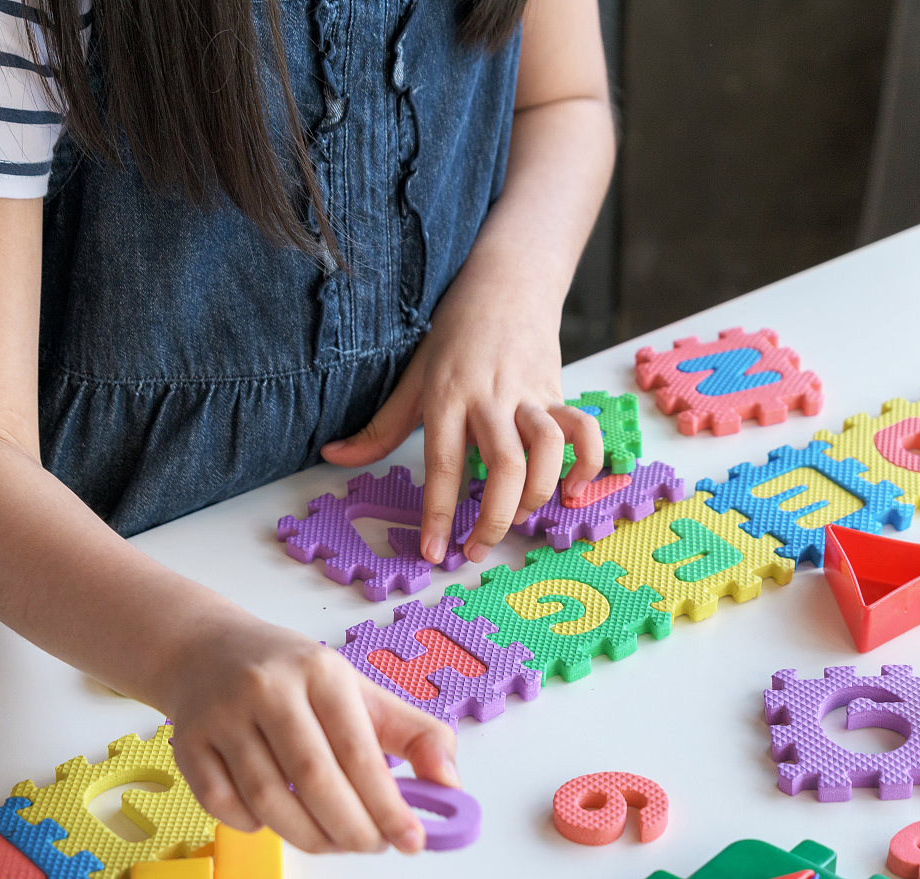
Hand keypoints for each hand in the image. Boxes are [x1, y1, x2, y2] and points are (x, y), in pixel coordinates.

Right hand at [163, 619, 458, 853]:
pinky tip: (278, 818)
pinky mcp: (185, 743)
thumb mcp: (360, 692)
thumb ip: (415, 735)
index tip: (413, 840)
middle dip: (351, 829)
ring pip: (267, 800)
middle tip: (373, 848)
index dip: (388, 805)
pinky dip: (255, 826)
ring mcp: (221, 716)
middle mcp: (267, 689)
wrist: (207, 652)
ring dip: (308, 836)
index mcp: (320, 672)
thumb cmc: (296, 680)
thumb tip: (452, 787)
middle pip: (314, 780)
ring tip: (335, 841)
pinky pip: (222, 806)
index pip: (359, 752)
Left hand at [319, 285, 601, 565]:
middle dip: (497, 519)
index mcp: (447, 397)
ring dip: (538, 493)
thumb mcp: (413, 377)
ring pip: (547, 449)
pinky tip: (572, 489)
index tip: (435, 553)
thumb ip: (379, 427)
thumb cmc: (455, 334)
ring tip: (523, 515)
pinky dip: (587, 463)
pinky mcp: (558, 393)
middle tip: (480, 549)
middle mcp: (490, 398)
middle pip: (504, 465)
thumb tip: (332, 457)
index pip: (443, 464)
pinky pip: (584, 430)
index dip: (440, 513)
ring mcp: (529, 395)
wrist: (508, 283)